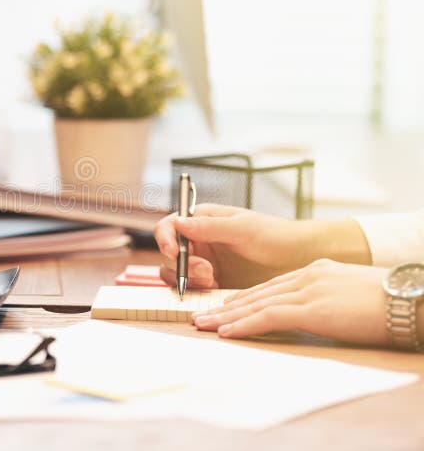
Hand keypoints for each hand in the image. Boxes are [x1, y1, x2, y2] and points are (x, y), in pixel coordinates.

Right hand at [154, 204, 312, 288]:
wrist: (298, 259)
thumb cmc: (276, 235)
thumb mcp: (242, 228)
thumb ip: (209, 227)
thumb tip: (179, 223)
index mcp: (201, 219)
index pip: (169, 227)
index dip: (165, 239)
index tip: (173, 252)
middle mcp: (198, 239)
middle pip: (168, 253)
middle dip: (182, 263)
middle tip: (207, 271)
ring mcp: (202, 261)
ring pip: (175, 272)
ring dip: (187, 278)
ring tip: (212, 280)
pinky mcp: (210, 280)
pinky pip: (191, 287)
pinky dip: (196, 289)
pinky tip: (215, 286)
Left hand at [191, 259, 388, 345]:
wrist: (408, 299)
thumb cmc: (387, 301)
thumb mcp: (349, 292)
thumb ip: (327, 296)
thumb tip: (320, 311)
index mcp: (315, 271)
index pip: (270, 286)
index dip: (244, 298)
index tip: (224, 307)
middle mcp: (306, 276)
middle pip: (256, 293)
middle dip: (226, 306)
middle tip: (202, 316)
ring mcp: (308, 291)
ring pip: (255, 304)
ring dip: (226, 317)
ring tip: (203, 326)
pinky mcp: (312, 308)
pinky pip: (268, 317)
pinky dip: (244, 325)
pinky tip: (226, 333)